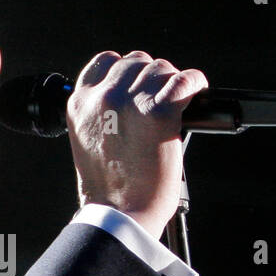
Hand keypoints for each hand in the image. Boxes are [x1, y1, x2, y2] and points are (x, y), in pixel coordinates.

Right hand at [67, 51, 207, 237]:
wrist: (118, 214)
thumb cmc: (108, 188)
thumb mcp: (89, 139)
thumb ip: (102, 111)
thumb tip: (133, 94)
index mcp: (79, 104)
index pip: (106, 61)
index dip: (126, 70)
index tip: (138, 84)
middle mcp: (101, 97)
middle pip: (137, 62)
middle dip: (150, 78)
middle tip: (160, 100)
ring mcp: (129, 102)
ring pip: (160, 69)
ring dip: (170, 83)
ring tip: (175, 105)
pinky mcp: (158, 112)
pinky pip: (183, 81)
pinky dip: (193, 84)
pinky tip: (195, 93)